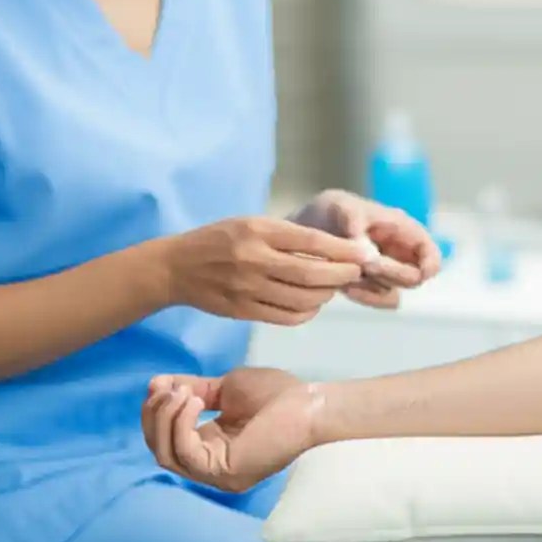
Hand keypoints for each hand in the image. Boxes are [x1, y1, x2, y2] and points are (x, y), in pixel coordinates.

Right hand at [142, 368, 318, 491]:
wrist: (308, 403)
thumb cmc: (276, 395)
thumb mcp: (223, 388)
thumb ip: (190, 390)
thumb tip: (155, 383)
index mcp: (210, 449)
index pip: (165, 440)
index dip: (156, 412)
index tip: (159, 383)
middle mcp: (210, 468)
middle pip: (160, 450)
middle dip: (155, 415)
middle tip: (165, 387)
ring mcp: (217, 474)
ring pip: (167, 454)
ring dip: (166, 418)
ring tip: (182, 393)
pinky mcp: (225, 472)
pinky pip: (185, 453)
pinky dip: (182, 424)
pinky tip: (195, 401)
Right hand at [165, 217, 366, 325]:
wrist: (176, 267)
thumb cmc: (218, 239)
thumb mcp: (250, 224)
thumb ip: (286, 235)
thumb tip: (332, 248)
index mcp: (258, 231)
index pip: (311, 242)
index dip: (343, 250)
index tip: (365, 253)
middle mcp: (254, 260)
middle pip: (312, 274)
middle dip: (342, 275)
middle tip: (357, 272)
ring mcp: (248, 289)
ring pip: (302, 300)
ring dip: (326, 295)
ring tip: (332, 287)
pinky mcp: (243, 311)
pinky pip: (286, 317)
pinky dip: (306, 313)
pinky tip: (311, 304)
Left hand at [291, 190, 441, 306]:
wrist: (300, 233)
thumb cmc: (327, 212)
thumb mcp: (338, 207)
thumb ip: (354, 225)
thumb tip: (370, 256)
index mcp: (400, 228)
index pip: (430, 251)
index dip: (431, 264)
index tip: (418, 272)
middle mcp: (397, 253)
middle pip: (414, 278)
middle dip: (392, 273)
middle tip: (367, 265)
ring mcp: (384, 273)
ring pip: (394, 292)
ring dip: (374, 286)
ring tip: (349, 274)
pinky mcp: (369, 288)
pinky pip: (378, 300)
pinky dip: (364, 296)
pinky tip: (344, 286)